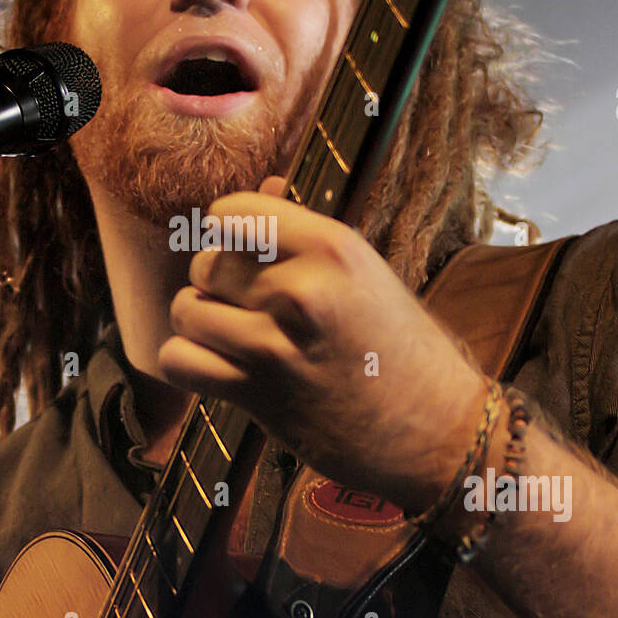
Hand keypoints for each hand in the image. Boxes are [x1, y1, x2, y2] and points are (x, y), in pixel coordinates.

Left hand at [156, 177, 490, 511]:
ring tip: (233, 336)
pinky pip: (178, 359)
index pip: (232, 212)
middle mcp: (302, 289)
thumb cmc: (404, 349)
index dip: (227, 232)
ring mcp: (275, 344)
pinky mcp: (257, 394)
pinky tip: (218, 367)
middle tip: (250, 307)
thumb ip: (307, 233)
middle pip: (207, 263)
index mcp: (334, 248)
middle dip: (217, 284)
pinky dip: (190, 364)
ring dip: (201, 324)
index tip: (243, 252)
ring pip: (186, 309)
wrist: (438, 434)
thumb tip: (263, 183)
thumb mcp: (367, 274)